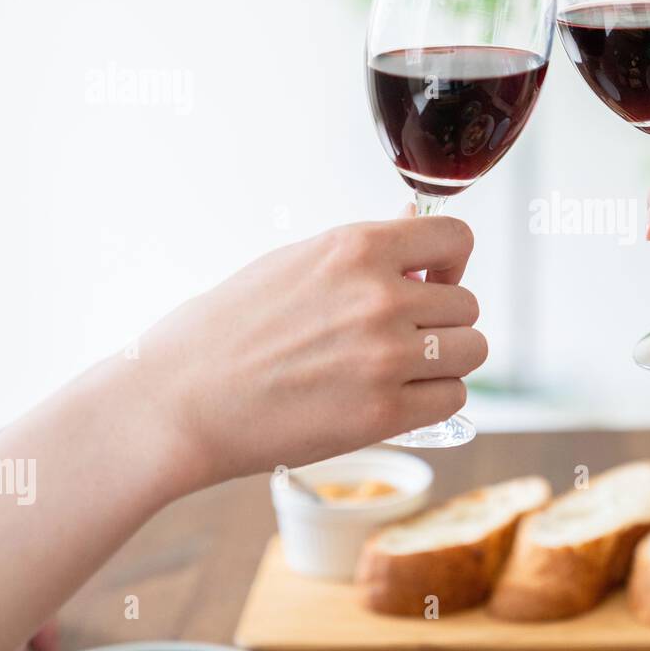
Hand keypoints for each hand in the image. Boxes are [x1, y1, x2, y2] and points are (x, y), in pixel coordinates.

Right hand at [135, 215, 485, 489]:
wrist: (178, 400)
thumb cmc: (228, 330)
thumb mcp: (297, 262)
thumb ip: (364, 255)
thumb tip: (419, 242)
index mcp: (357, 249)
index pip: (455, 237)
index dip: (450, 262)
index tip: (430, 282)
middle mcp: (380, 298)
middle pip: (467, 305)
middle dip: (442, 321)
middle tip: (402, 338)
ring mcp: (385, 357)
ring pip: (471, 352)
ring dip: (445, 362)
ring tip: (400, 370)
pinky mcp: (382, 414)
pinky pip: (452, 399)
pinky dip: (433, 401)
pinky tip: (397, 399)